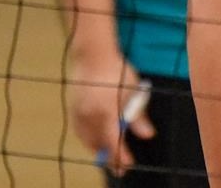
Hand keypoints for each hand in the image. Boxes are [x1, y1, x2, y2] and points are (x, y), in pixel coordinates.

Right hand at [67, 51, 152, 176]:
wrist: (92, 55)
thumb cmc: (117, 71)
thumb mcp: (133, 91)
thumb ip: (138, 116)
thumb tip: (148, 135)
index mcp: (107, 109)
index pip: (113, 141)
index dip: (120, 156)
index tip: (127, 165)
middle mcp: (90, 114)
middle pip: (99, 144)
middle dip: (110, 156)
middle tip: (121, 165)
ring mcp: (79, 112)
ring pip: (88, 139)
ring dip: (99, 148)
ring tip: (109, 154)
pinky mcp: (73, 109)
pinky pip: (80, 131)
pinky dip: (88, 138)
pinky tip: (95, 140)